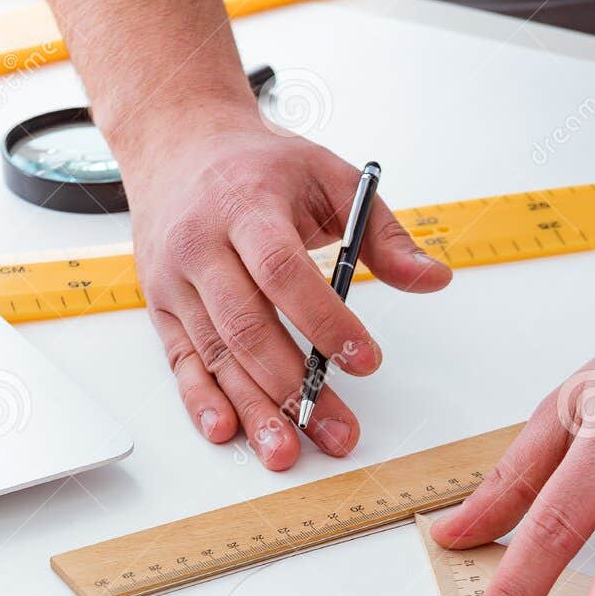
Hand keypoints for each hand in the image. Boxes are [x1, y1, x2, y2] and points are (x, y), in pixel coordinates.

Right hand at [117, 109, 450, 469]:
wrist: (178, 144)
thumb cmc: (260, 166)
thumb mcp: (329, 178)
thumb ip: (382, 233)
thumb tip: (433, 279)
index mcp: (247, 206)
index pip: (283, 272)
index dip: (325, 321)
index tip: (365, 360)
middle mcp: (202, 245)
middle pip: (246, 326)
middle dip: (294, 385)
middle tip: (337, 430)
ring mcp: (175, 280)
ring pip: (215, 354)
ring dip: (254, 408)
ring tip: (288, 451)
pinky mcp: (161, 307)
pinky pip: (181, 362)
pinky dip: (201, 401)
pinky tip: (227, 432)